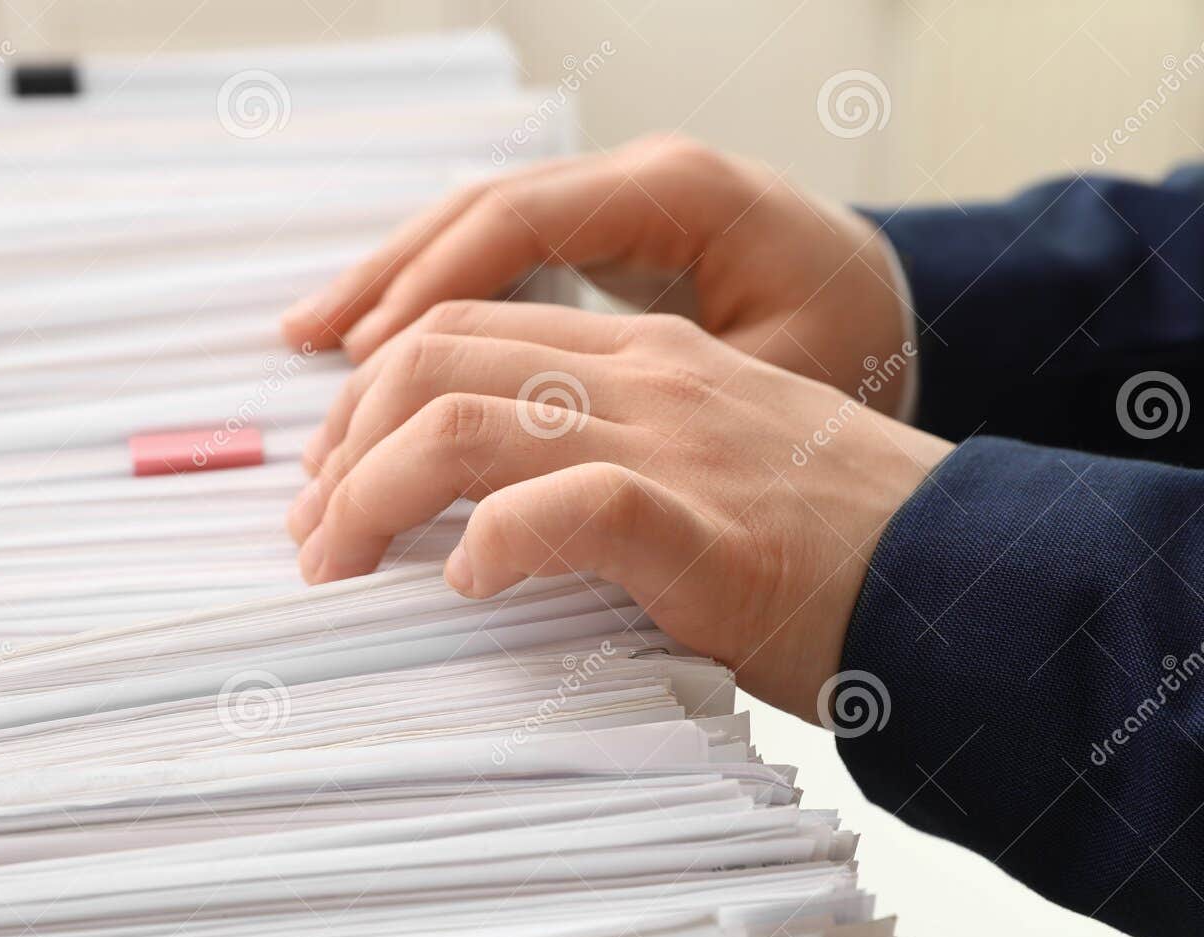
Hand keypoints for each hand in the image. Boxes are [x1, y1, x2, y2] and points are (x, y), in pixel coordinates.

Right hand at [282, 135, 912, 471]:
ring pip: (473, 233)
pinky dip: (430, 302)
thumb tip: (540, 484)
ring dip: (388, 292)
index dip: (426, 294)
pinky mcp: (604, 249)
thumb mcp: (783, 391)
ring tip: (306, 345)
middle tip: (311, 368)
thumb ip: (665, 422)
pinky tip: (379, 345)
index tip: (360, 365)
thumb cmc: (857, 365)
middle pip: (475, 217)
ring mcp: (615, 208)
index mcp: (680, 194)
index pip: (517, 223)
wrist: (899, 331)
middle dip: (383, 292)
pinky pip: (498, 264)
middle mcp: (635, 182)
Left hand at [285, 305, 950, 718]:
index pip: (459, 333)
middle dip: (339, 449)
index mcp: (641, 358)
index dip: (366, 403)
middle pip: (432, 361)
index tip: (329, 482)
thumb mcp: (704, 473)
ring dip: (371, 497)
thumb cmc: (829, 549)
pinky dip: (491, 544)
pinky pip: (564, 507)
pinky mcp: (700, 527)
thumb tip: (476, 529)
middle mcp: (643, 379)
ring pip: (465, 423)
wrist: (960, 583)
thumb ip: (601, 468)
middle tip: (310, 539)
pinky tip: (467, 587)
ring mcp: (671, 443)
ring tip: (338, 569)